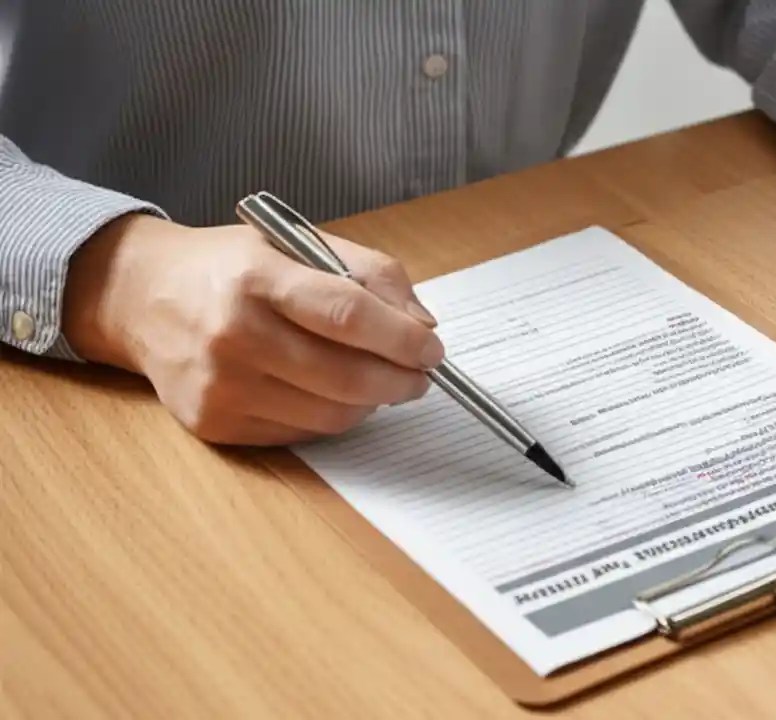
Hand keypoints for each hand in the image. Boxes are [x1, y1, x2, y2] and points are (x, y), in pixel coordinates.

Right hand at [64, 214, 444, 444]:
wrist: (144, 297)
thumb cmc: (232, 269)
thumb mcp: (298, 244)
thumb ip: (371, 274)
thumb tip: (422, 324)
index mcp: (257, 278)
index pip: (348, 315)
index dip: (402, 339)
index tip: (432, 349)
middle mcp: (233, 334)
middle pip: (346, 376)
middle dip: (401, 380)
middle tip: (420, 374)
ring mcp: (220, 385)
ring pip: (331, 415)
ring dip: (372, 403)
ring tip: (379, 381)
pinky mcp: (214, 423)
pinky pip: (300, 434)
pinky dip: (331, 417)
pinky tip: (330, 392)